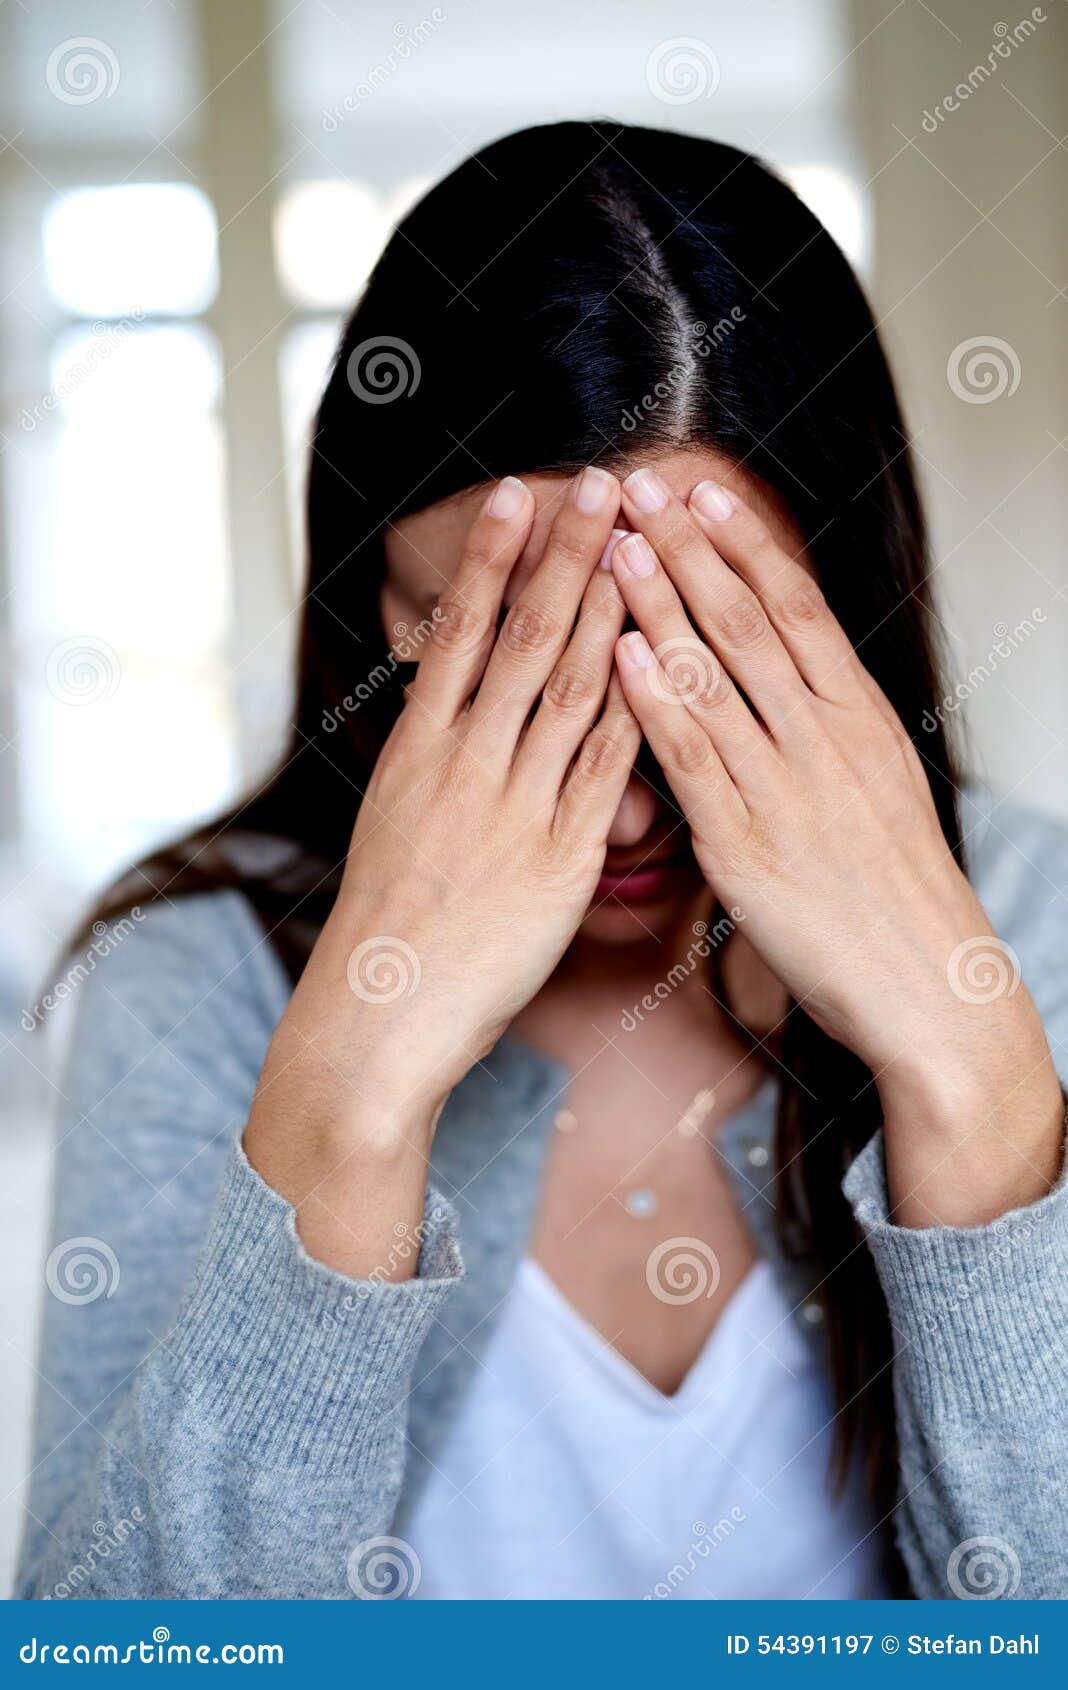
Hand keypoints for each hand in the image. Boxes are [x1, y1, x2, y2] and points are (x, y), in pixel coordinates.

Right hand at [246, 466, 639, 1273]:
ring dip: (607, 607)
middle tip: (596, 481)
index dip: (496, 560)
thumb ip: (440, 763)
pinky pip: (603, 767)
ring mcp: (513, 804)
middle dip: (563, 554)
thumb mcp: (399, 822)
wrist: (381, 1011)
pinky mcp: (558, 856)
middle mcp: (465, 762)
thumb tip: (461, 712)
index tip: (518, 495)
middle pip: (523, 639)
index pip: (465, 633)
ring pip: (568, 688)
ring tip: (635, 542)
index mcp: (419, 749)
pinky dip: (631, 708)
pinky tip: (661, 657)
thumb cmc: (390, 923)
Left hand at [610, 467, 1061, 1224]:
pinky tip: (622, 653)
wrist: (924, 982)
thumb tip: (791, 675)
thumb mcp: (878, 785)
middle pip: (750, 623)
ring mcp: (785, 787)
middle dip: (690, 551)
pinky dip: (656, 700)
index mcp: (859, 719)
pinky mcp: (746, 845)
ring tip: (614, 546)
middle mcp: (825, 739)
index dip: (746, 546)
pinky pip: (694, 759)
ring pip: (715, 676)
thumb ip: (827, 727)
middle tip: (641, 492)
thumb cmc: (894, 891)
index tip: (705, 495)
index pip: (799, 608)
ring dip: (659, 605)